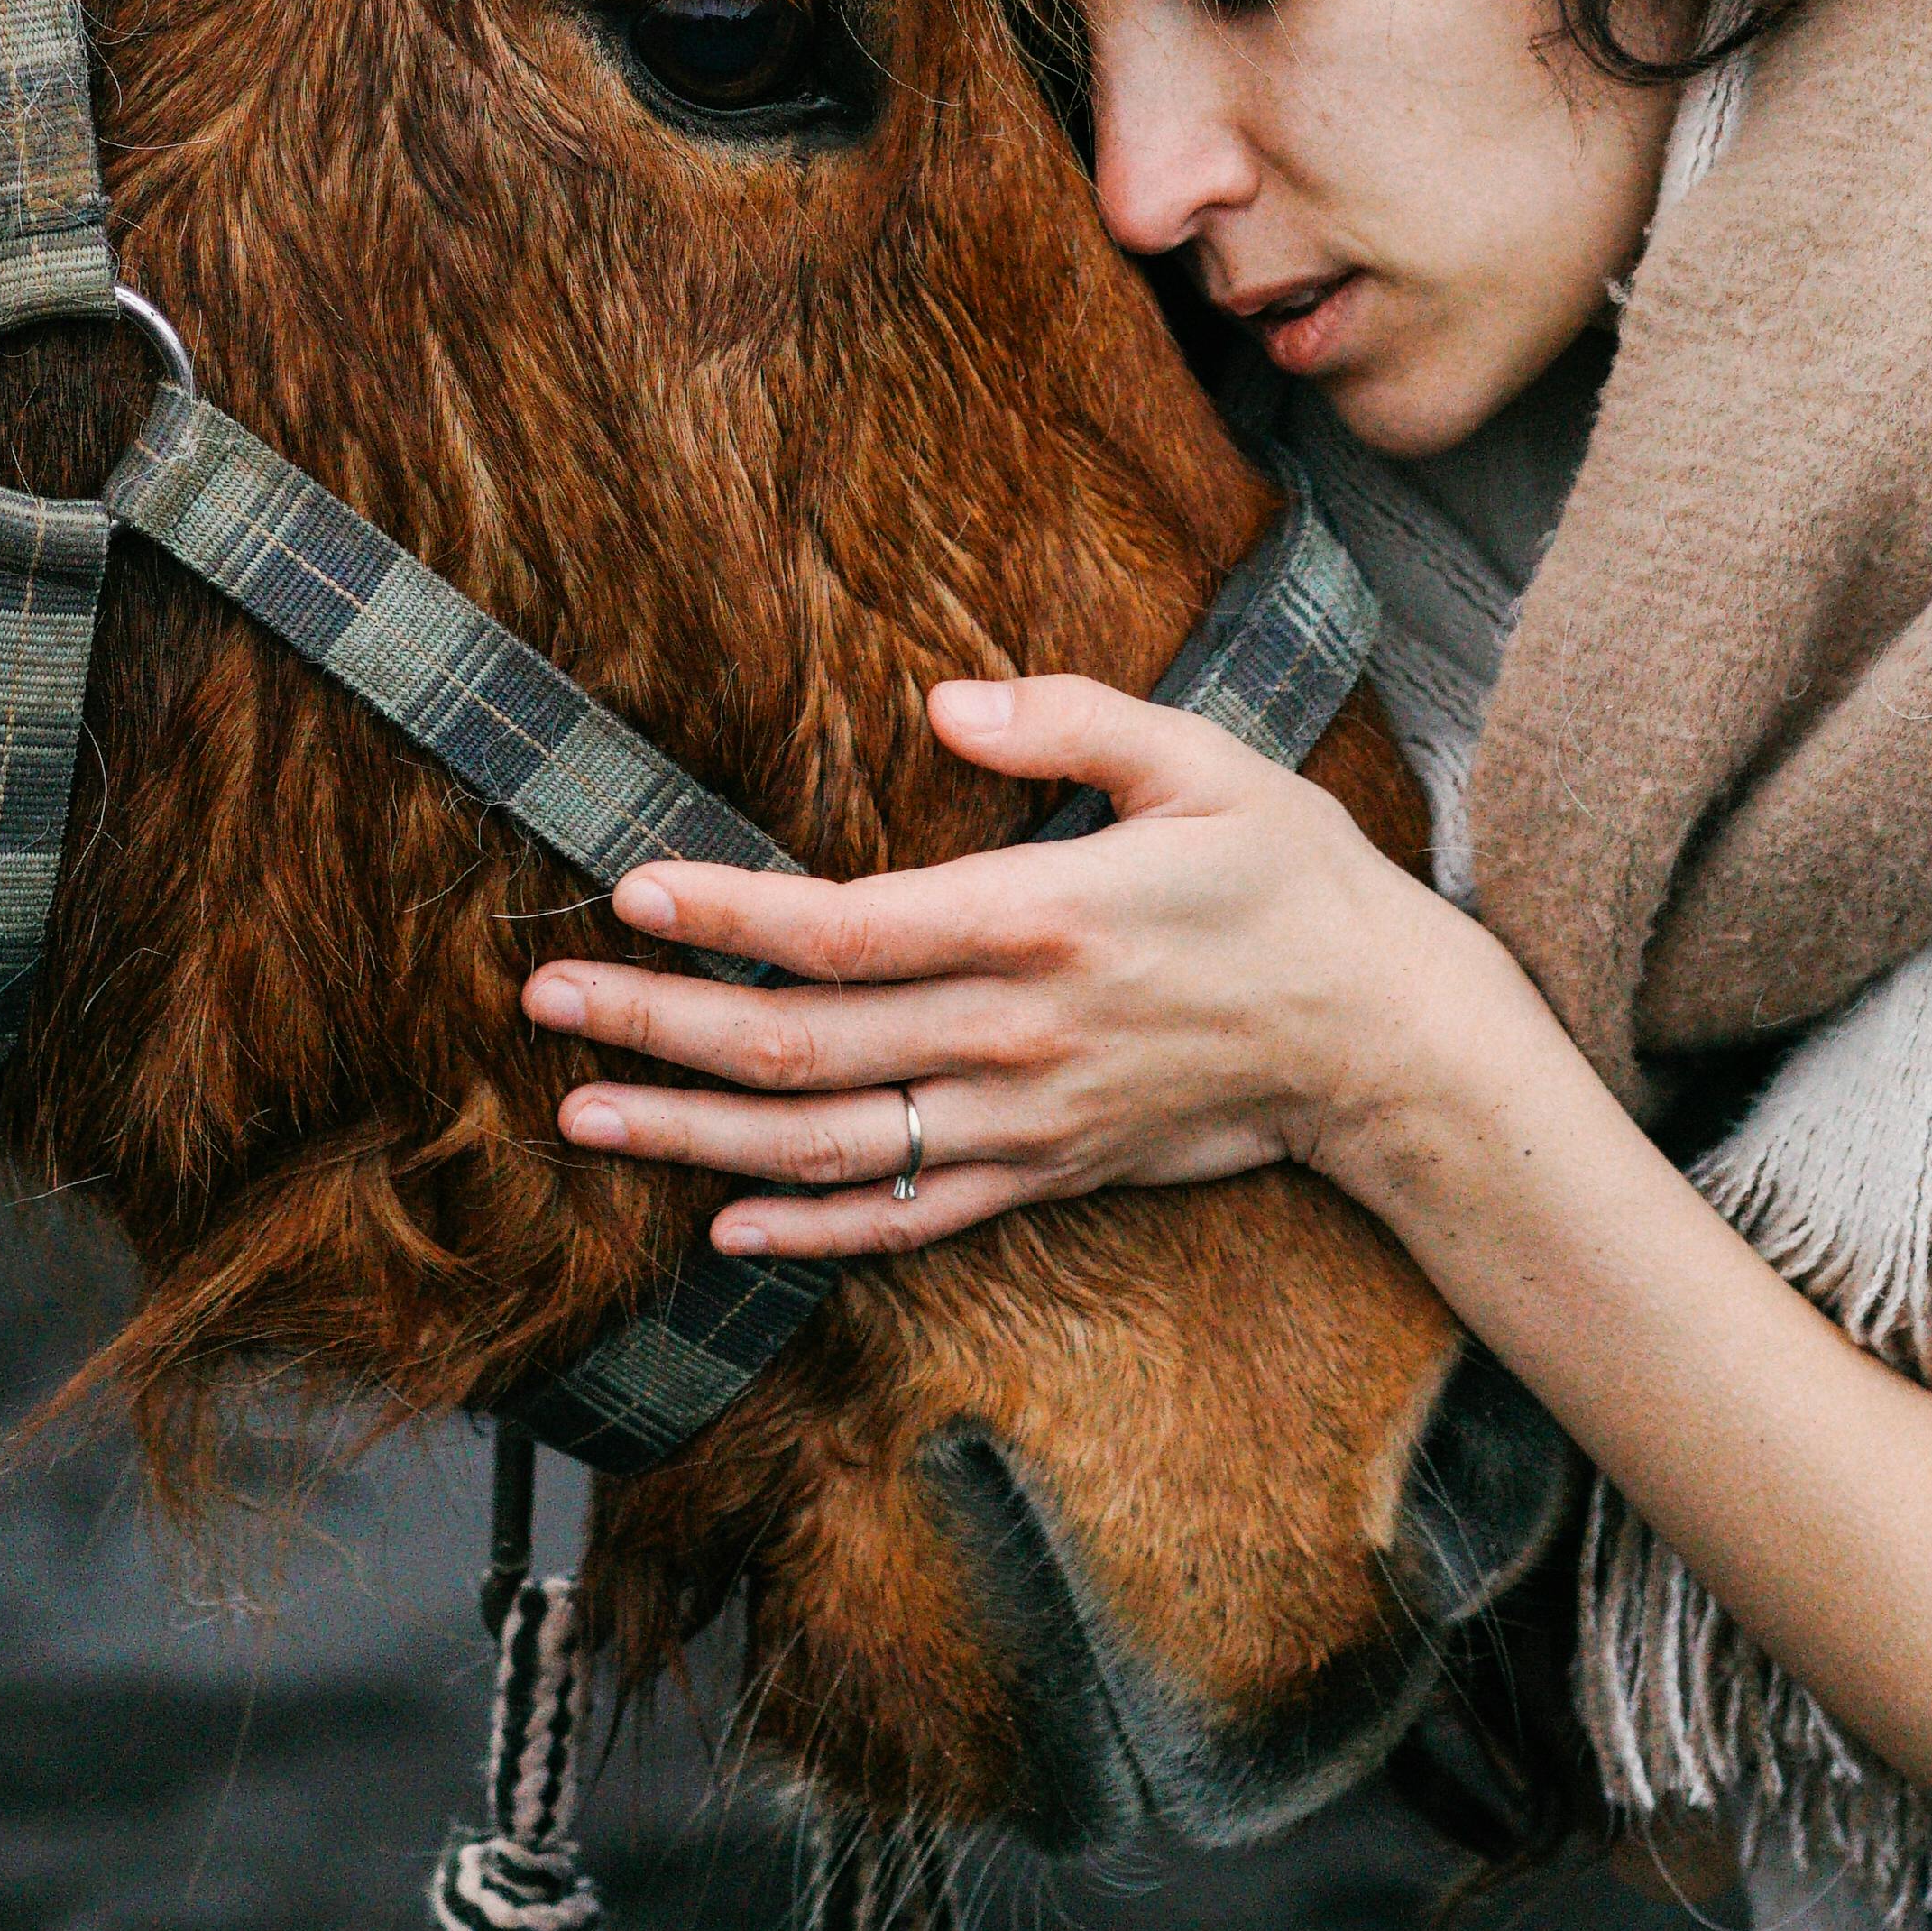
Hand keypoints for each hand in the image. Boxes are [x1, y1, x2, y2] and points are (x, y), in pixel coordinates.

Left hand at [519, 666, 1452, 1256]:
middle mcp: (1017, 1035)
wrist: (1387, 1039)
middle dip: (660, 1023)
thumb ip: (1069, 718)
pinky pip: (906, 1218)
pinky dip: (807, 1232)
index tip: (628, 891)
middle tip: (544, 999)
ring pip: (829, 1147)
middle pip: (803, 1048)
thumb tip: (943, 698)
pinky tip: (719, 1223)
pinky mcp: (1048, 1175)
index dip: (725, 917)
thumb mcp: (1205, 761)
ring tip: (585, 1110)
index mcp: (1042, 918)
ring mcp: (1028, 1122)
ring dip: (694, 1133)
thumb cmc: (1295, 880)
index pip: (844, 929)